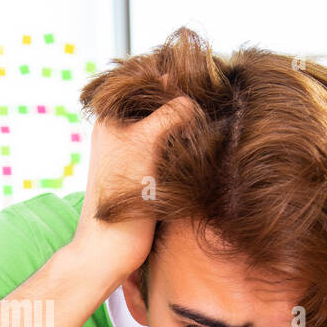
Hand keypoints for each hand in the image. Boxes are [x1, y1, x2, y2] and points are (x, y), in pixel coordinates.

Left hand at [72, 94, 201, 285]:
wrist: (111, 248)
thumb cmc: (122, 196)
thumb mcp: (146, 142)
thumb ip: (171, 113)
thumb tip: (194, 101)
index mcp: (111, 117)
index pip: (148, 82)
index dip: (176, 78)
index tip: (206, 79)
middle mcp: (121, 131)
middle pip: (160, 104)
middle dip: (186, 100)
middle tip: (215, 98)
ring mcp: (136, 151)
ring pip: (169, 125)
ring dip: (190, 123)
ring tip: (213, 120)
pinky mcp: (149, 172)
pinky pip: (172, 147)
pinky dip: (188, 143)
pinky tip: (205, 144)